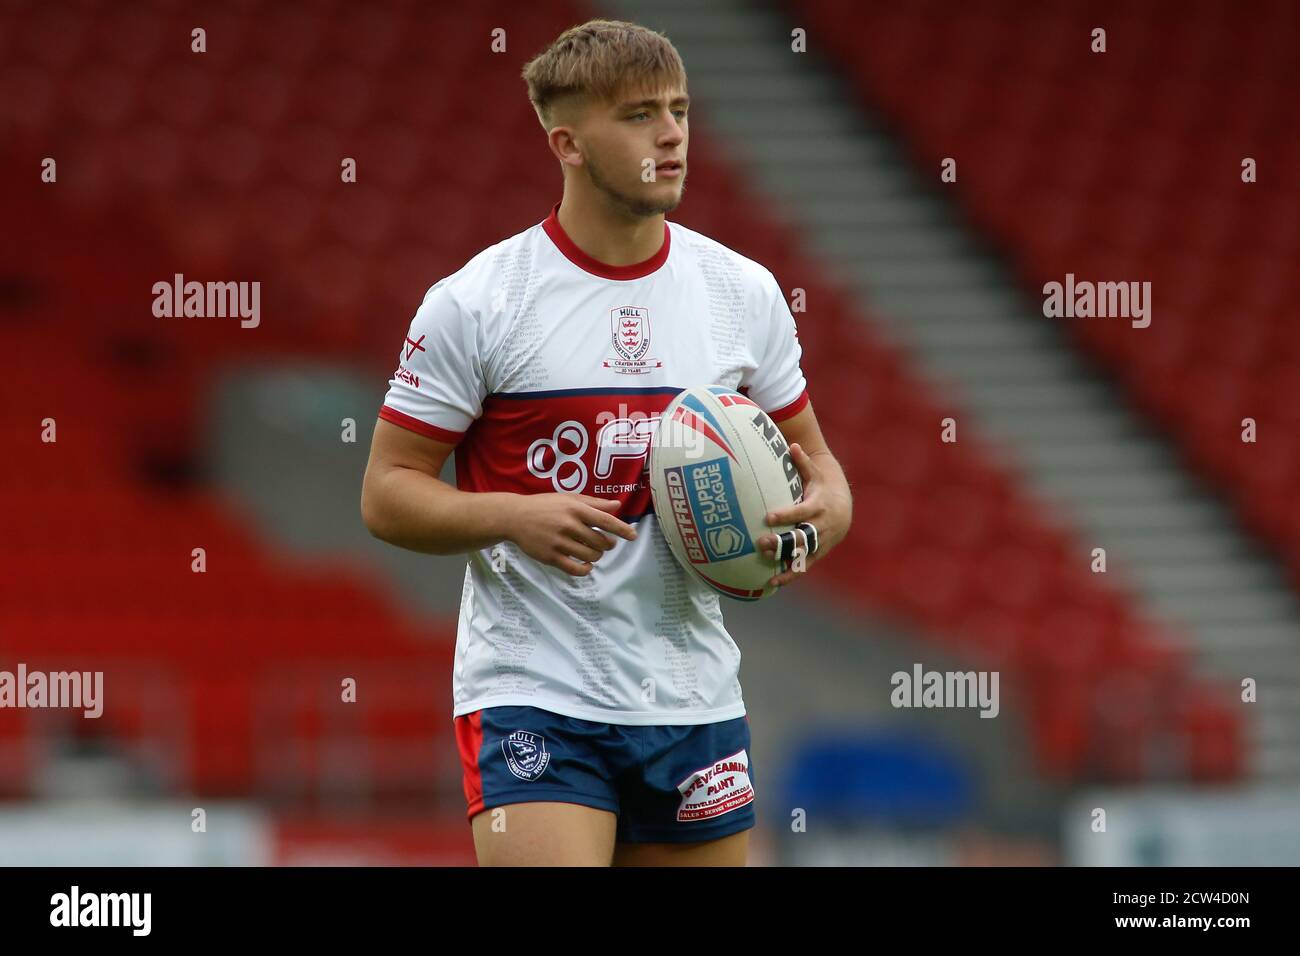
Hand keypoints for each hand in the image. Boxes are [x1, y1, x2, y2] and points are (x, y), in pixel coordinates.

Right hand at [506, 494, 637, 575]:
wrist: (515, 517)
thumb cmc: (544, 505)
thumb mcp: (568, 498)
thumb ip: (593, 503)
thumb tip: (616, 506)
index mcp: (575, 509)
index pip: (604, 521)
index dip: (622, 529)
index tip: (633, 536)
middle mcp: (568, 525)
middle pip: (600, 541)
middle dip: (608, 544)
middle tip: (605, 542)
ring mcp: (559, 543)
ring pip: (590, 556)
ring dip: (597, 555)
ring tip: (593, 550)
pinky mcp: (550, 557)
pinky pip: (575, 569)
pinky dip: (586, 569)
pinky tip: (587, 564)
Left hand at [756, 443, 850, 588]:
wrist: (843, 510)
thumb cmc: (822, 489)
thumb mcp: (816, 474)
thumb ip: (802, 462)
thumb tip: (792, 444)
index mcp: (818, 507)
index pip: (801, 512)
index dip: (785, 515)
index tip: (767, 517)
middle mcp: (820, 527)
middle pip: (800, 537)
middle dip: (782, 541)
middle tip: (761, 542)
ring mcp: (819, 542)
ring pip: (801, 554)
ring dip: (783, 559)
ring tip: (764, 560)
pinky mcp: (817, 553)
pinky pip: (803, 566)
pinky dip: (789, 574)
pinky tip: (772, 582)